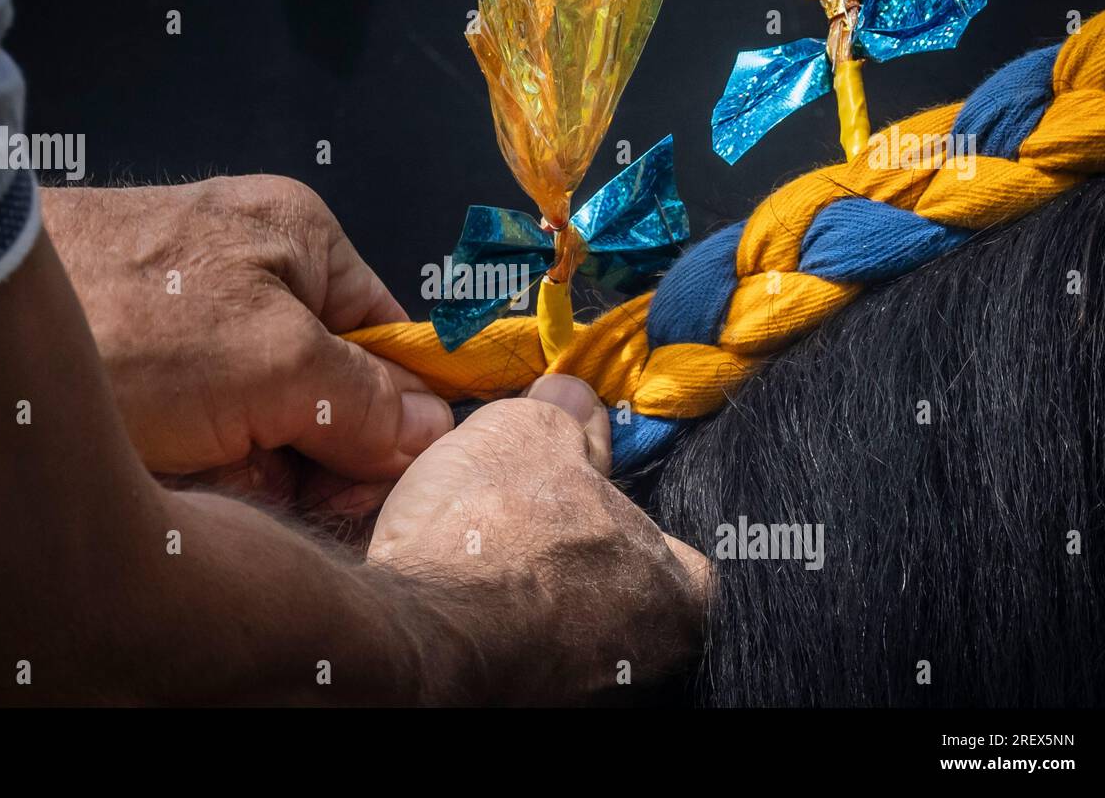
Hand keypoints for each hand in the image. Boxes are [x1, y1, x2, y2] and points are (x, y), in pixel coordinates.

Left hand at [42, 176, 452, 515]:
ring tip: (191, 459)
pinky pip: (203, 424)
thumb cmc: (127, 322)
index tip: (371, 479)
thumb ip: (367, 399)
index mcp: (303, 239)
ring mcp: (196, 312)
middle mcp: (254, 267)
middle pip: (328, 385)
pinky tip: (158, 458)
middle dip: (300, 447)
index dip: (393, 416)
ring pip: (263, 417)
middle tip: (255, 469)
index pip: (391, 338)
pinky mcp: (147, 353)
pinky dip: (191, 456)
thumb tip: (435, 428)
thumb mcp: (273, 366)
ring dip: (240, 459)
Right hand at [368, 374, 708, 702]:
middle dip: (582, 566)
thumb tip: (573, 397)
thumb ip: (566, 419)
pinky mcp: (520, 706)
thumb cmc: (494, 533)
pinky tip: (461, 600)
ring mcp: (583, 695)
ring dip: (539, 602)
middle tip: (532, 533)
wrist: (419, 628)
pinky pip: (522, 660)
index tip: (592, 505)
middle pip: (625, 599)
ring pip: (572, 636)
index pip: (685, 563)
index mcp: (676, 597)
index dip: (633, 524)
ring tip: (486, 564)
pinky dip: (499, 629)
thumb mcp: (531, 434)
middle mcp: (645, 661)